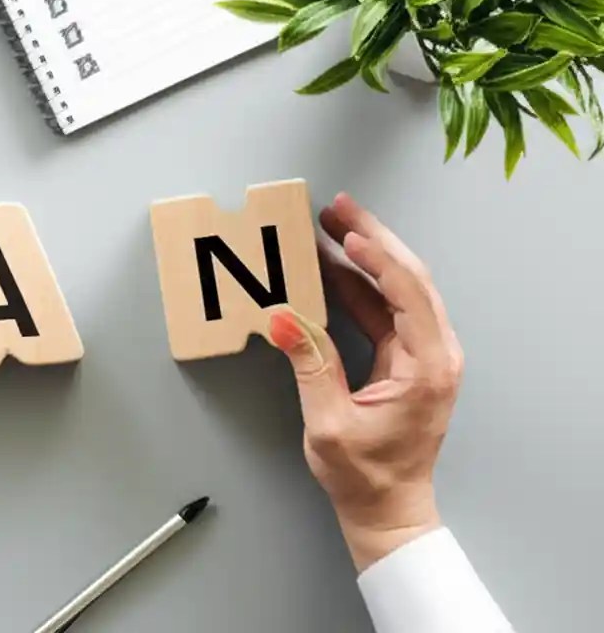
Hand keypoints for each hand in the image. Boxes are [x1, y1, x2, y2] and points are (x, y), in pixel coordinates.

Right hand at [267, 193, 463, 571]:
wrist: (388, 508)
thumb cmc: (366, 477)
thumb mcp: (329, 423)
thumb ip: (309, 365)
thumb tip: (282, 319)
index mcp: (428, 367)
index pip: (407, 294)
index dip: (376, 257)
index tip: (348, 231)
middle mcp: (436, 354)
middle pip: (409, 278)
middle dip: (372, 239)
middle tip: (337, 209)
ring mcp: (425, 355)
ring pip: (399, 289)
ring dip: (366, 257)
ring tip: (331, 227)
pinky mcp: (408, 359)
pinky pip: (387, 309)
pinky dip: (361, 284)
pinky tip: (333, 268)